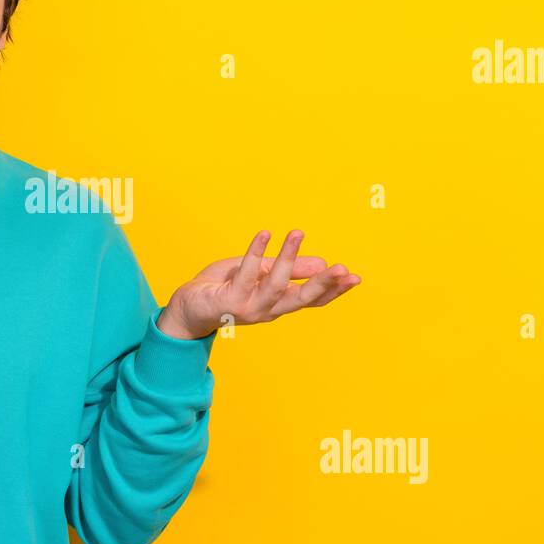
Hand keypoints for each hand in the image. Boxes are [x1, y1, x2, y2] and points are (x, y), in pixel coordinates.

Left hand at [157, 229, 360, 339]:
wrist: (187, 309)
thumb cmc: (223, 288)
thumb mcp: (258, 275)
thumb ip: (286, 269)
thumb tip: (321, 261)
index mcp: (278, 303)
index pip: (313, 300)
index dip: (334, 290)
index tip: (356, 277)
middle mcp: (268, 310)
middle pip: (302, 299)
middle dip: (324, 285)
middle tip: (344, 269)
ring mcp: (249, 308)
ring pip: (276, 285)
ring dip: (289, 258)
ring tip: (298, 233)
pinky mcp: (229, 301)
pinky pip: (245, 274)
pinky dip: (256, 252)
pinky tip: (265, 234)